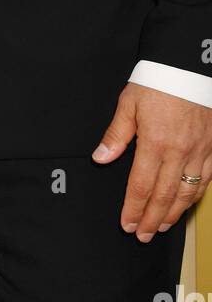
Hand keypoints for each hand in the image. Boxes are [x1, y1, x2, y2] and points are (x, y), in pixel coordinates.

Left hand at [93, 83, 211, 240]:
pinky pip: (206, 179)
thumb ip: (115, 135)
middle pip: (165, 196)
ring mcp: (199, 151)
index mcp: (155, 142)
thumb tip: (100, 158)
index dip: (133, 208)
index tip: (126, 223)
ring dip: (173, 214)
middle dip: (151, 219)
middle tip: (141, 235)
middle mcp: (179, 151)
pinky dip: (195, 196)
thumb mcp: (128, 103)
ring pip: (187, 192)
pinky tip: (186, 204)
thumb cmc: (156, 82)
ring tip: (160, 227)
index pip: (141, 185)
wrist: (186, 66)